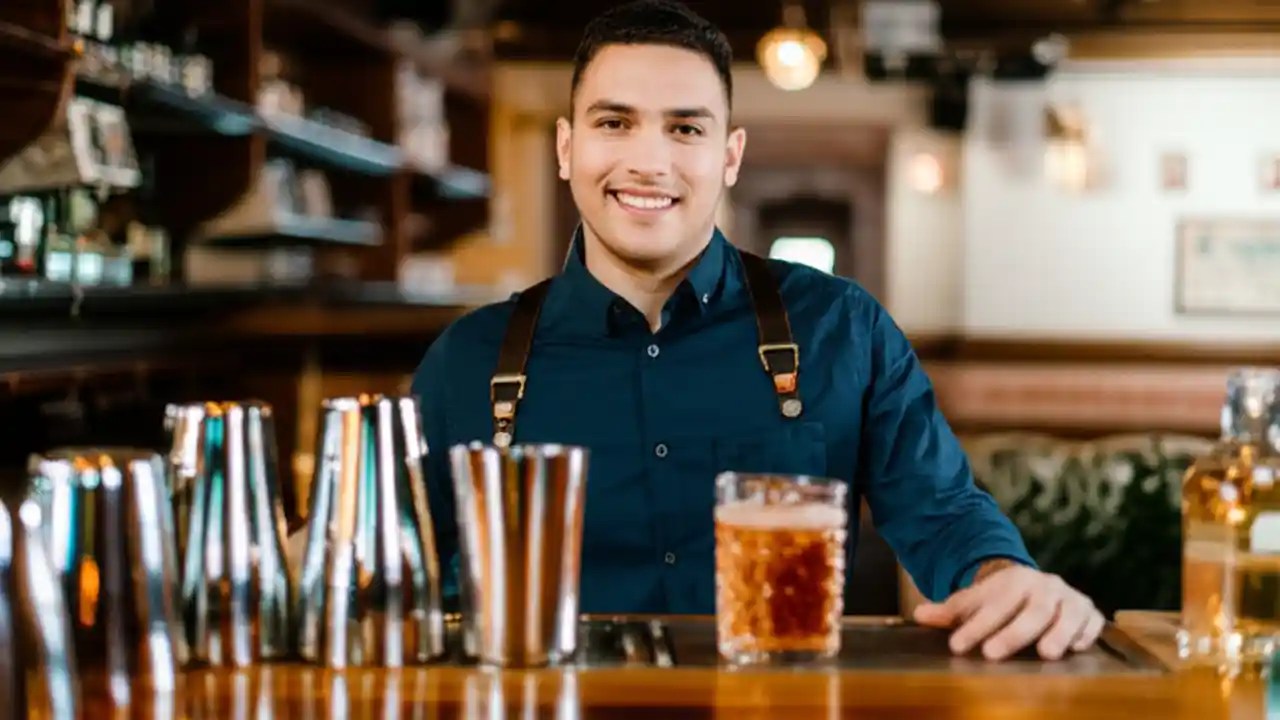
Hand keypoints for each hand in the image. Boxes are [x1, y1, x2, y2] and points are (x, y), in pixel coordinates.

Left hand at [912, 561, 1103, 660]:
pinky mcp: (1090, 612)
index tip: (957, 646)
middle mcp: (1044, 586)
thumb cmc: (1001, 601)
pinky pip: (1092, 622)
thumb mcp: (974, 601)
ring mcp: (1069, 599)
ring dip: (1059, 633)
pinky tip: (1076, 648)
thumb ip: (949, 611)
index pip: (993, 605)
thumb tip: (918, 615)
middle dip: (1013, 633)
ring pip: (1067, 614)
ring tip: (1046, 654)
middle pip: (1031, 611)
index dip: (976, 626)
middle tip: (993, 654)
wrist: (1035, 586)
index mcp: (1013, 581)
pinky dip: (1085, 633)